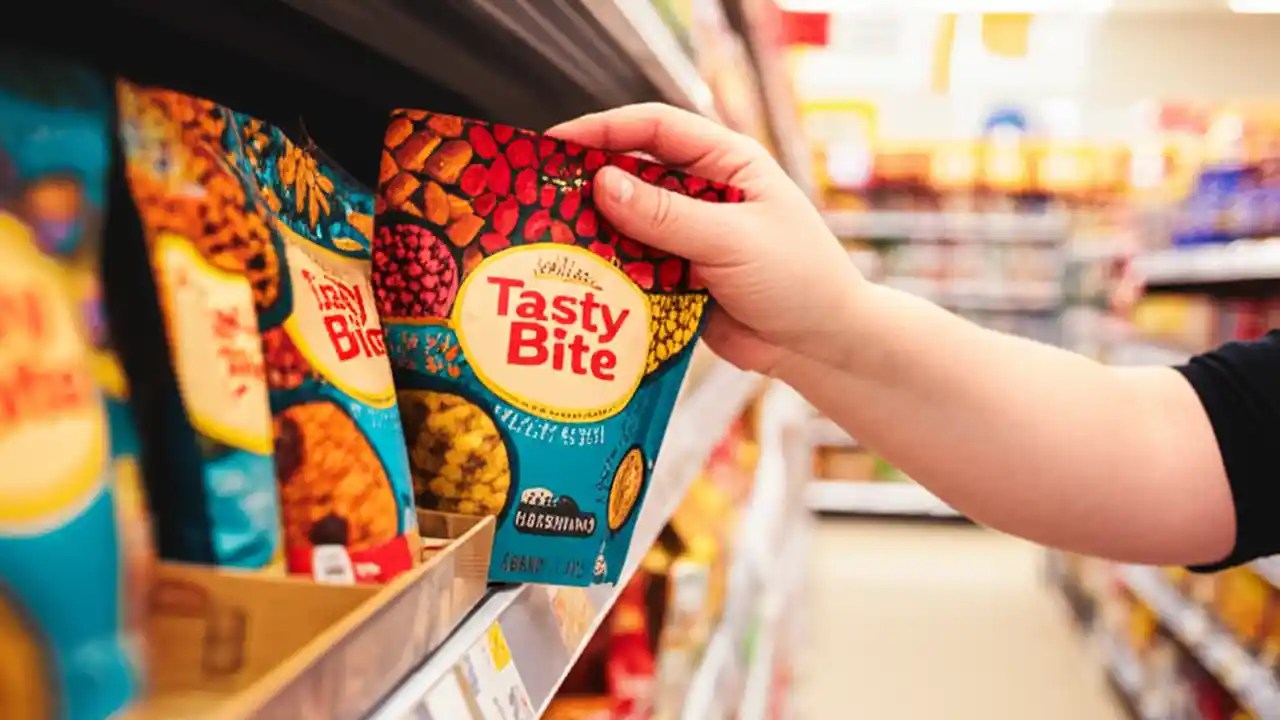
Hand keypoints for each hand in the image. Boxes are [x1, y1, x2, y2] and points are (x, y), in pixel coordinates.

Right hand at [549, 104, 862, 374]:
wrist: (824, 346)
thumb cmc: (799, 279)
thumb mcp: (732, 241)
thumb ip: (667, 215)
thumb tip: (602, 183)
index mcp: (726, 162)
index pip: (655, 128)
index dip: (603, 129)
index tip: (557, 145)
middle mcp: (703, 193)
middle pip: (632, 175)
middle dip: (588, 185)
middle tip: (539, 198)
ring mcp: (689, 236)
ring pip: (626, 225)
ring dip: (593, 233)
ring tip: (549, 242)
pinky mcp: (679, 278)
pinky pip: (633, 268)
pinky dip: (608, 273)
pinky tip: (578, 282)